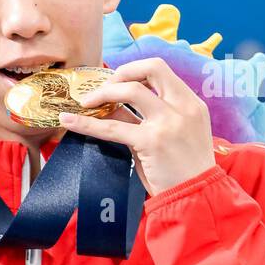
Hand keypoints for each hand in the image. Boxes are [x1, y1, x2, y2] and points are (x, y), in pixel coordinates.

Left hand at [59, 57, 216, 196]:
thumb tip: (112, 109)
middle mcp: (183, 107)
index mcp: (192, 104)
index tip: (117, 81)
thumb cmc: (182, 171)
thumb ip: (146, 119)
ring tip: (85, 103)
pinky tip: (68, 121)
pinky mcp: (151, 141)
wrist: (195, 196)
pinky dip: (86, 123)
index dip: (134, 71)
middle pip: (151, 68)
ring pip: (129, 91)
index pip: (161, 70)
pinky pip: (111, 128)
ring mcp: (168, 123)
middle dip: (121, 73)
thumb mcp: (173, 136)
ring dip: (103, 93)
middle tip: (102, 88)